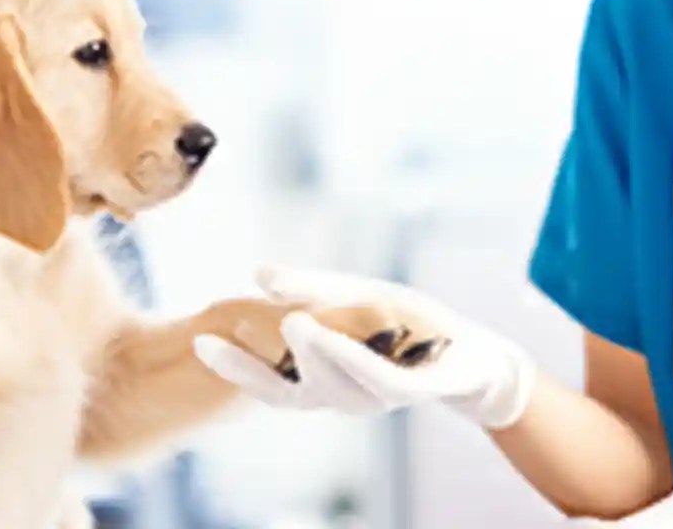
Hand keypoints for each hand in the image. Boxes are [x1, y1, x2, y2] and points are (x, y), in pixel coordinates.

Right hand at [193, 266, 537, 428]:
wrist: (473, 354)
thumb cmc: (407, 329)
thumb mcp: (353, 298)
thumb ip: (309, 287)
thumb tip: (259, 274)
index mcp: (321, 380)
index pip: (267, 382)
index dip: (233, 366)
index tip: (199, 340)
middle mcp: (342, 397)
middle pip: (292, 390)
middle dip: (261, 365)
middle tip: (234, 326)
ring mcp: (377, 396)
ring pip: (336, 382)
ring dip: (314, 353)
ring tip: (293, 321)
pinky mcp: (413, 386)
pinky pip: (380, 376)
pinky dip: (356, 358)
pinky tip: (341, 337)